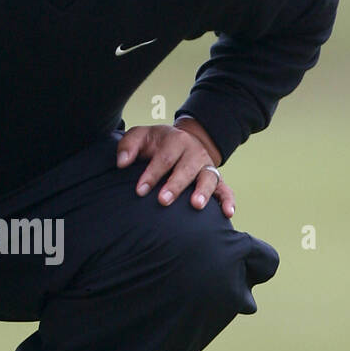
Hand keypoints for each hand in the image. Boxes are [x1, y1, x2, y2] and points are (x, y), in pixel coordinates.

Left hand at [116, 122, 234, 217]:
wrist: (182, 142)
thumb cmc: (157, 144)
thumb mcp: (142, 137)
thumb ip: (128, 146)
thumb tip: (121, 162)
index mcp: (176, 141)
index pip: (164, 157)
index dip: (152, 174)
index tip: (140, 190)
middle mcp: (194, 152)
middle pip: (186, 168)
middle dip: (175, 185)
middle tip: (163, 200)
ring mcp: (207, 166)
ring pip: (208, 178)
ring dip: (203, 191)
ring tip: (196, 205)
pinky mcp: (217, 179)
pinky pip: (226, 189)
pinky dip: (228, 200)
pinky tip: (227, 213)